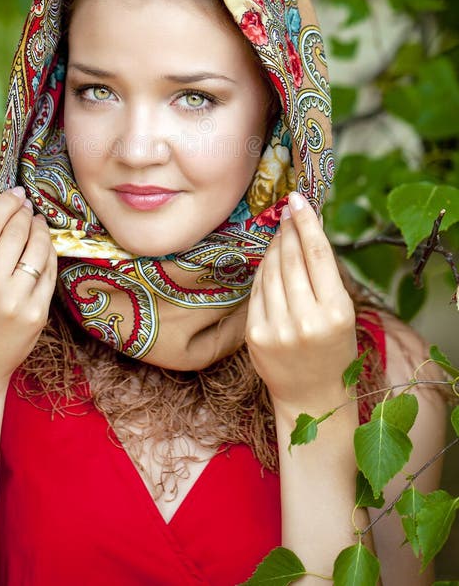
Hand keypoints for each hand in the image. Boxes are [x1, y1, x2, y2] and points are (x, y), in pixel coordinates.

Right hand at [0, 187, 56, 400]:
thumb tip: (5, 212)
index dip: (6, 203)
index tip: (16, 192)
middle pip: (16, 232)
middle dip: (25, 213)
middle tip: (27, 206)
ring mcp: (16, 300)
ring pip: (37, 248)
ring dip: (40, 229)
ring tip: (37, 223)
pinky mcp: (37, 313)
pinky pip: (48, 272)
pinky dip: (48, 255)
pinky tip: (44, 248)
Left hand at [245, 191, 355, 417]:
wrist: (312, 398)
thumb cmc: (332, 350)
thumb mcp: (341, 314)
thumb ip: (324, 279)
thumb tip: (304, 231)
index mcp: (337, 313)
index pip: (318, 256)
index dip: (307, 223)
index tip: (298, 199)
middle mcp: (307, 320)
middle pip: (291, 260)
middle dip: (288, 230)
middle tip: (287, 209)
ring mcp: (278, 328)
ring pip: (271, 272)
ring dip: (274, 247)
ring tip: (279, 232)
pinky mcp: (256, 335)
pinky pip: (257, 291)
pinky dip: (262, 271)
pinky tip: (268, 260)